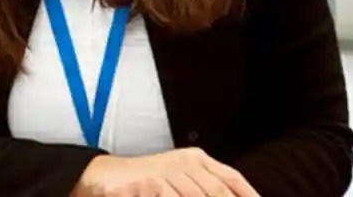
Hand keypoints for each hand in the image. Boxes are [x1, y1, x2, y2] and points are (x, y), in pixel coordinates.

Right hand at [72, 148, 259, 196]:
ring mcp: (166, 171)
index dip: (248, 195)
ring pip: (195, 196)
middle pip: (217, 191)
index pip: (231, 179)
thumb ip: (207, 189)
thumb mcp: (182, 183)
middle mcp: (186, 163)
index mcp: (198, 160)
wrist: (104, 176)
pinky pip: (167, 196)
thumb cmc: (149, 183)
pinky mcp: (148, 182)